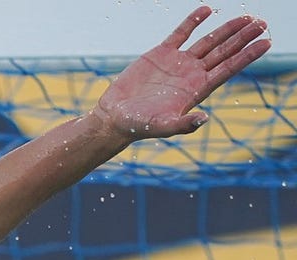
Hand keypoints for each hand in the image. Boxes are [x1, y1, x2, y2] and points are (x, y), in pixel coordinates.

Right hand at [94, 6, 269, 140]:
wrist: (114, 117)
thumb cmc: (138, 126)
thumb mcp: (162, 127)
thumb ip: (183, 125)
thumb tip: (204, 119)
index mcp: (196, 89)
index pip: (228, 68)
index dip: (247, 55)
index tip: (266, 42)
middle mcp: (191, 74)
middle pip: (224, 52)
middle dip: (243, 38)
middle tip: (262, 23)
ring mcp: (178, 63)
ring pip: (208, 41)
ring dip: (227, 29)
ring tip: (247, 17)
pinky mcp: (161, 54)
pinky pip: (181, 33)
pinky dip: (193, 21)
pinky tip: (206, 10)